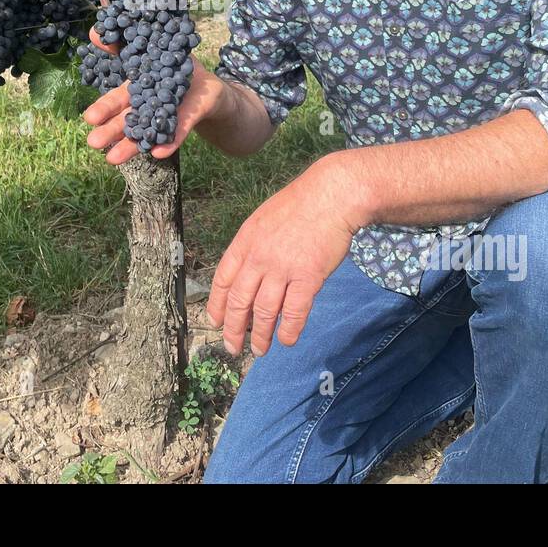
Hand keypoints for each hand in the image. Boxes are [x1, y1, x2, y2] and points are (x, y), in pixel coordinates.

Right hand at [82, 25, 226, 165]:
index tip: (89, 118)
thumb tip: (95, 32)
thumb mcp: (153, 50)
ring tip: (112, 159)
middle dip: (111, 131)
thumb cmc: (178, 67)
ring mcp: (167, 116)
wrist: (210, 87)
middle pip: (129, 119)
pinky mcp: (188, 121)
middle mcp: (149, 106)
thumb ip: (126, 45)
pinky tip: (158, 153)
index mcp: (139, 87)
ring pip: (147, 131)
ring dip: (131, 145)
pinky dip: (169, 141)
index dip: (104, 108)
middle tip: (93, 142)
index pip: (118, 98)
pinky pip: (178, 131)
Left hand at [207, 155, 366, 356]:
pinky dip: (289, 330)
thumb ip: (253, 246)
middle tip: (232, 347)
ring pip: (265, 312)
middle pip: (240, 301)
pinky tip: (286, 341)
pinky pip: (295, 312)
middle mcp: (259, 258)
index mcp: (245, 242)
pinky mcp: (308, 277)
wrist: (331, 196)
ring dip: (260, 336)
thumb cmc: (299, 205)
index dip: (217, 305)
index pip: (223, 279)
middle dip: (233, 329)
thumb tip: (247, 273)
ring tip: (259, 350)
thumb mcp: (263, 219)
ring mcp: (283, 269)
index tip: (216, 322)